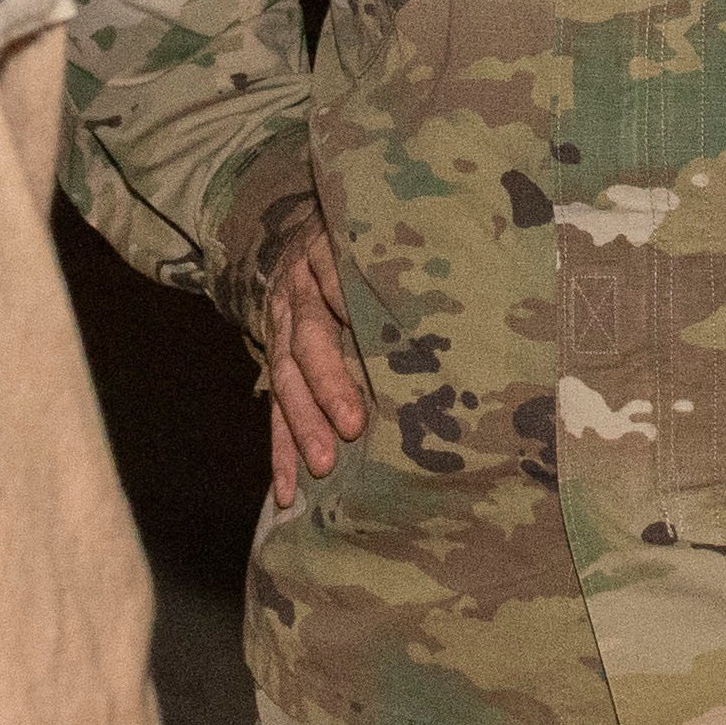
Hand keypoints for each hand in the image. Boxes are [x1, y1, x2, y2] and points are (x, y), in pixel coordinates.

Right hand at [258, 205, 368, 508]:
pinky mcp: (274, 360)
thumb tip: (452, 290)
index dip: (353, 309)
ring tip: (321, 465)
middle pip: (309, 340)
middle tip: (353, 426)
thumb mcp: (372, 235)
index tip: (384, 340)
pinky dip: (280, 451)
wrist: (298, 234)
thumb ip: (394, 263)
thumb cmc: (358, 242)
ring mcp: (279, 328)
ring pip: (285, 379)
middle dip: (329, 385)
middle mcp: (295, 292)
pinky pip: (273, 409)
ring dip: (302, 425)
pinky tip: (287, 491)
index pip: (337, 282)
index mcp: (323, 253)